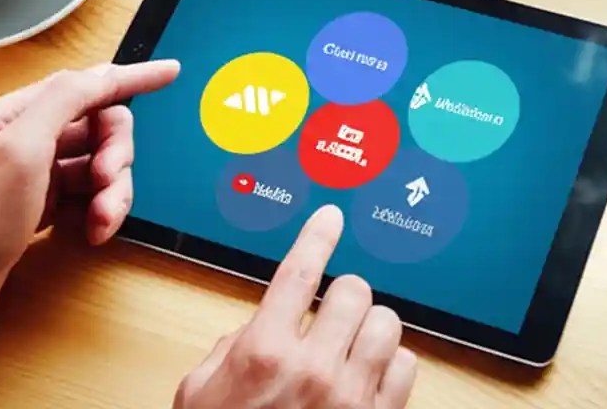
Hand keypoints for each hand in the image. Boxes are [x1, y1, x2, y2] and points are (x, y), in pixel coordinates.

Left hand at [0, 60, 179, 322]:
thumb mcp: (18, 150)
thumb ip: (62, 102)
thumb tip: (99, 74)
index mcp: (2, 115)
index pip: (77, 86)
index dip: (128, 78)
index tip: (170, 72)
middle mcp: (15, 140)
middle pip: (93, 128)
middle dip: (114, 154)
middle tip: (110, 180)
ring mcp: (26, 176)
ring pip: (93, 166)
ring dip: (109, 191)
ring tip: (103, 221)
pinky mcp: (34, 208)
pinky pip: (83, 195)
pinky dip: (96, 210)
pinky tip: (93, 232)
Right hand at [175, 206, 416, 408]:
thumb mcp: (199, 392)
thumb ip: (231, 347)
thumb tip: (261, 324)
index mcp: (264, 351)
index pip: (299, 271)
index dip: (317, 235)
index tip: (330, 217)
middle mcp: (313, 368)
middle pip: (354, 290)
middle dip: (344, 294)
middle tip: (332, 310)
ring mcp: (351, 397)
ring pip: (388, 323)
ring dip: (371, 327)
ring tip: (353, 343)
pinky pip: (407, 367)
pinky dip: (393, 364)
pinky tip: (372, 374)